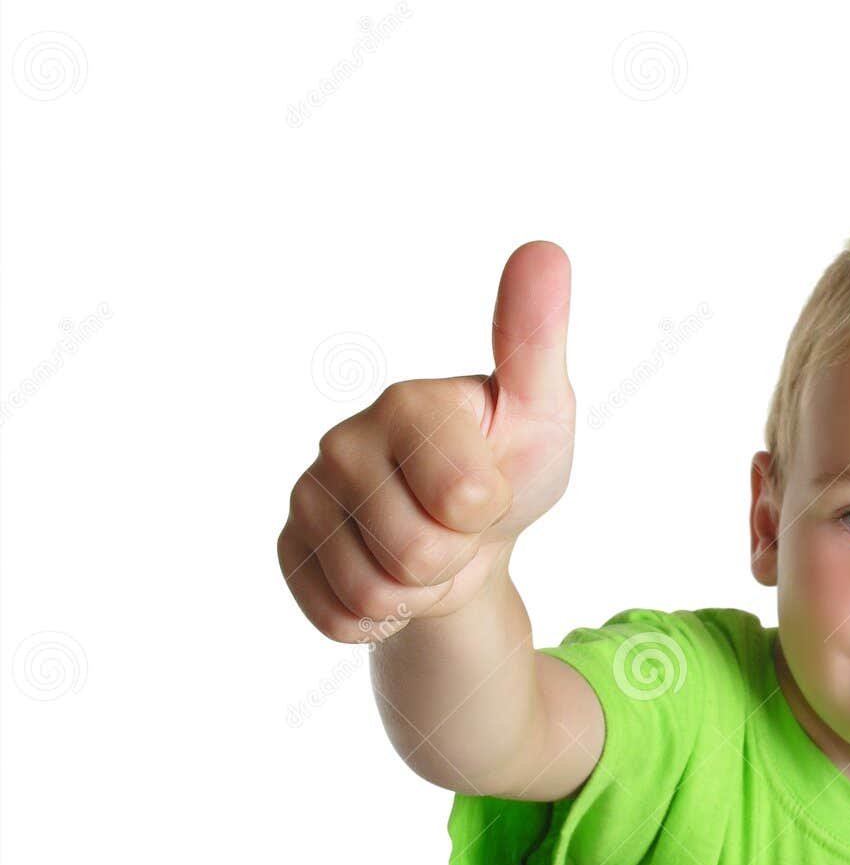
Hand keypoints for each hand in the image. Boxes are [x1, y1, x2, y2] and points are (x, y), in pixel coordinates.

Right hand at [278, 241, 574, 641]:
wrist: (470, 539)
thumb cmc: (511, 465)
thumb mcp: (540, 410)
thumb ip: (534, 339)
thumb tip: (544, 248)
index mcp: (407, 403)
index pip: (465, 497)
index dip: (489, 508)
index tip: (488, 483)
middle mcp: (343, 442)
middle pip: (416, 553)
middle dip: (454, 556)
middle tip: (456, 525)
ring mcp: (308, 497)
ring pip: (375, 592)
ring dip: (419, 591)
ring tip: (427, 550)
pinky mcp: (289, 550)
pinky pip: (338, 617)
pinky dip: (380, 617)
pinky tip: (389, 576)